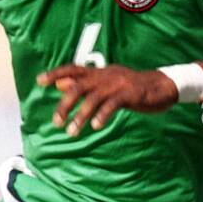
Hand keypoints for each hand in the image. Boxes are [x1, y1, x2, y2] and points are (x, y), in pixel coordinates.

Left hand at [36, 64, 177, 136]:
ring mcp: (118, 84)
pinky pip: (112, 104)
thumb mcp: (106, 83)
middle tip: (56, 122)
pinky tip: (96, 127)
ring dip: (80, 116)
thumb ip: (84, 84)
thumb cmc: (131, 87)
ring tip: (71, 132)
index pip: (73, 69)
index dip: (56, 73)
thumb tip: (59, 85)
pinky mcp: (130, 94)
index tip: (40, 81)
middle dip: (65, 104)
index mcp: (99, 72)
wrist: (162, 86)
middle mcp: (105, 75)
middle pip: (79, 86)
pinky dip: (102, 115)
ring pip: (93, 98)